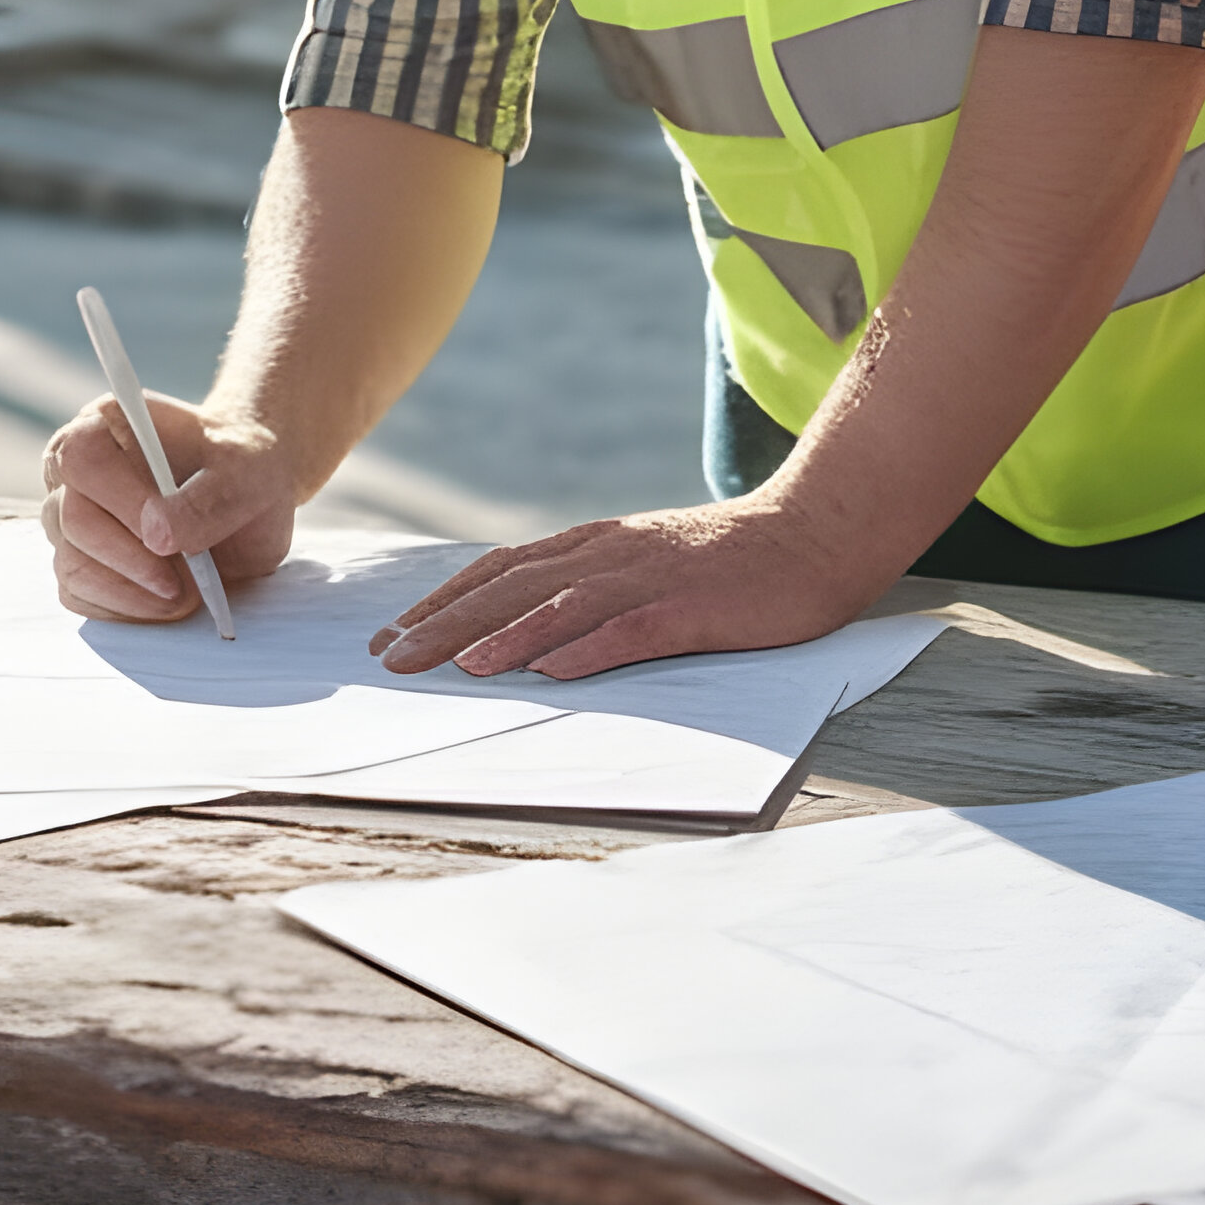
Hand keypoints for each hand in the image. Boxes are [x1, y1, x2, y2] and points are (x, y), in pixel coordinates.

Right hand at [39, 394, 302, 624]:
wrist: (244, 496)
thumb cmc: (242, 468)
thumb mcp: (246, 473)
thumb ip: (208, 499)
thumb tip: (156, 535)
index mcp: (107, 422)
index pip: (83, 460)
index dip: (122, 503)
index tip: (169, 537)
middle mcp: (75, 467)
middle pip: (72, 520)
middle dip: (133, 561)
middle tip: (185, 582)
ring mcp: (69, 516)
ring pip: (71, 564)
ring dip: (131, 592)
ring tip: (185, 592)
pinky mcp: (79, 558)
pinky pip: (77, 595)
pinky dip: (122, 609)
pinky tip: (163, 602)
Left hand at [372, 492, 897, 679]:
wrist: (814, 533)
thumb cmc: (730, 559)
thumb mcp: (645, 560)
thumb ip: (590, 581)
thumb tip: (527, 624)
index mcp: (594, 546)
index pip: (500, 570)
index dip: (443, 602)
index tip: (394, 633)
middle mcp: (609, 556)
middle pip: (511, 589)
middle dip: (445, 625)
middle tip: (390, 660)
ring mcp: (649, 579)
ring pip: (559, 608)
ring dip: (500, 639)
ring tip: (451, 668)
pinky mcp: (690, 607)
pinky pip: (629, 630)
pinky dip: (584, 650)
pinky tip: (548, 671)